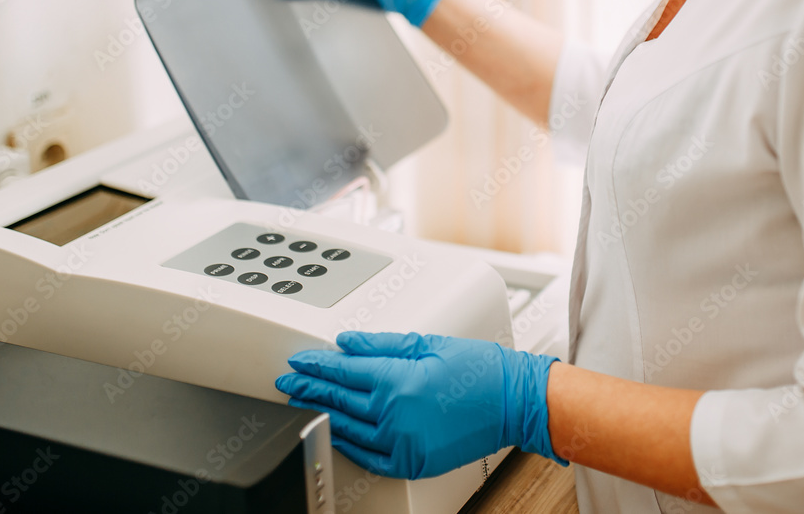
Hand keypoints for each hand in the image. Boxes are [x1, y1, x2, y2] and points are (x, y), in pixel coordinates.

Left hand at [275, 331, 564, 479]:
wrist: (514, 402)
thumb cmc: (480, 370)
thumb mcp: (429, 344)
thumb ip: (383, 344)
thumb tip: (348, 342)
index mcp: (397, 379)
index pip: (342, 370)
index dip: (315, 365)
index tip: (297, 361)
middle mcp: (394, 413)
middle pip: (338, 398)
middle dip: (309, 388)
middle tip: (288, 382)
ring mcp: (401, 441)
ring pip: (347, 427)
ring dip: (322, 413)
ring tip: (302, 403)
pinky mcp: (412, 460)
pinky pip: (368, 456)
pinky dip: (348, 443)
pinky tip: (336, 433)